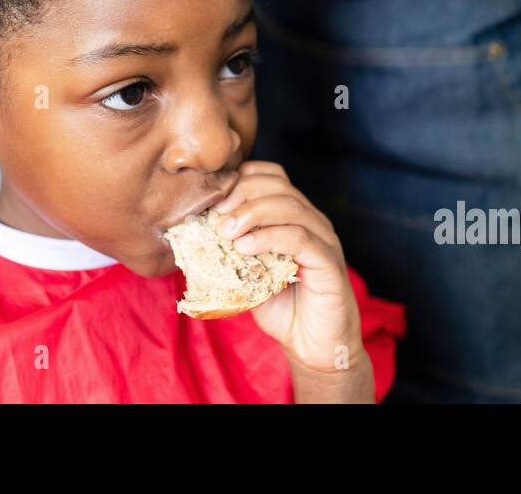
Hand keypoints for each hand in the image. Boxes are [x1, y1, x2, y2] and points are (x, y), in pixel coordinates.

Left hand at [213, 160, 367, 378]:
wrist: (312, 346)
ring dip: (252, 213)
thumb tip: (191, 233)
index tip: (213, 199)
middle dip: (242, 194)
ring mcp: (324, 239)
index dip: (240, 179)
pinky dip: (269, 237)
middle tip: (216, 216)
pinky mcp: (329, 262)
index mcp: (294, 214)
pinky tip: (245, 248)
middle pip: (278, 185)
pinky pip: (300, 238)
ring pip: (290, 206)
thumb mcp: (247, 271)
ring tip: (226, 232)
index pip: (270, 175)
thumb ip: (229, 248)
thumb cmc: (281, 307)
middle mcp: (312, 220)